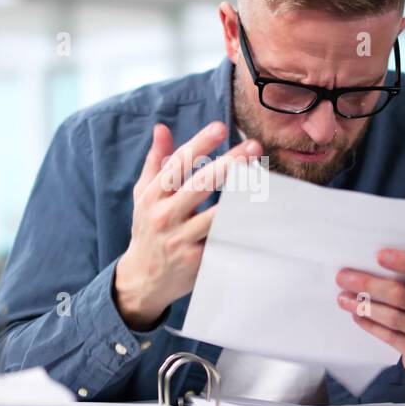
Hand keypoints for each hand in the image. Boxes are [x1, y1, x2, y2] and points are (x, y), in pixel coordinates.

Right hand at [113, 121, 261, 329]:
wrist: (142, 279)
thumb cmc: (148, 229)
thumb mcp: (143, 195)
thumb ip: (155, 161)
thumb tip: (162, 127)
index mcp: (153, 196)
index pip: (177, 165)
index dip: (199, 144)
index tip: (220, 127)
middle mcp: (164, 216)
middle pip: (199, 186)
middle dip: (227, 165)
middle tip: (253, 147)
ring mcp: (180, 240)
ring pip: (214, 216)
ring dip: (239, 198)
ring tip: (262, 180)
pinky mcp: (195, 262)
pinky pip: (221, 242)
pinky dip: (239, 229)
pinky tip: (259, 216)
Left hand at [335, 248, 404, 380]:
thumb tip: (370, 264)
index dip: (404, 262)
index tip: (378, 255)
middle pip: (403, 295)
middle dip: (370, 285)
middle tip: (343, 277)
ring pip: (394, 318)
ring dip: (365, 306)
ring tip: (343, 298)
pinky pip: (392, 337)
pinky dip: (371, 325)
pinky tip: (357, 316)